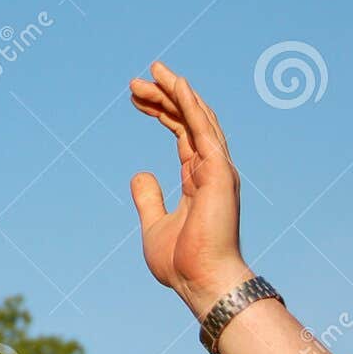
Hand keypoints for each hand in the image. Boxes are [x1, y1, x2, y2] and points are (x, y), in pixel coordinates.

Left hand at [128, 61, 251, 318]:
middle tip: (135, 80)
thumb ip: (148, 198)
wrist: (201, 283)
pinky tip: (175, 84)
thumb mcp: (154, 225)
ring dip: (175, 92)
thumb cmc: (182, 263)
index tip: (135, 97)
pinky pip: (203, 128)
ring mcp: (217, 169)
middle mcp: (211, 169)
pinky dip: (190, 104)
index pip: (180, 134)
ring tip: (152, 70)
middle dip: (163, 97)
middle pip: (187, 121)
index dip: (160, 111)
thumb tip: (140, 174)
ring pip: (196, 118)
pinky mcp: (217, 171)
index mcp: (198, 180)